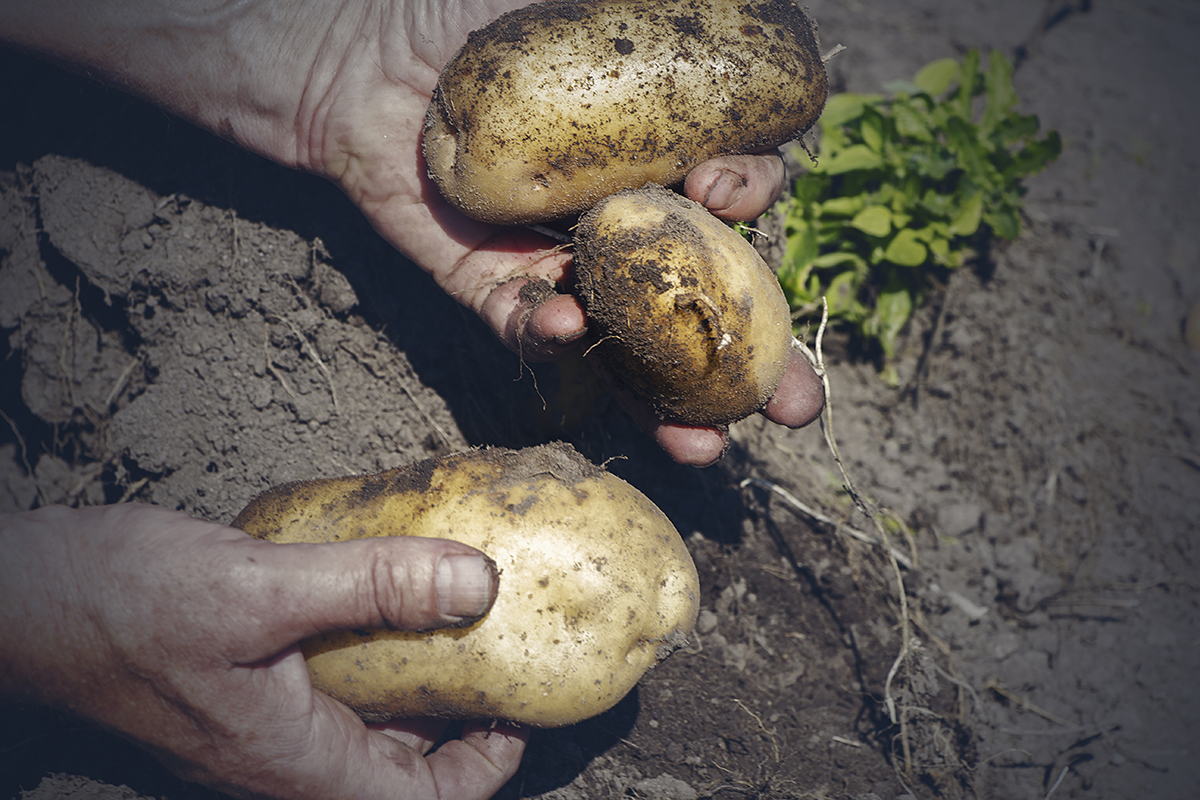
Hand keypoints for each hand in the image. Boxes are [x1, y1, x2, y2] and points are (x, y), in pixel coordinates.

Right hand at [0, 505, 526, 799]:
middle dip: (462, 711)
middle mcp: (286, 753)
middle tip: (500, 642)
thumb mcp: (259, 589)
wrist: (20, 599)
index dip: (485, 764)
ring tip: (457, 603)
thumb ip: (373, 585)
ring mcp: (264, 718)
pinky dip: (369, 636)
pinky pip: (332, 672)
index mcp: (295, 762)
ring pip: (369, 712)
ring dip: (418, 668)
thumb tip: (480, 580)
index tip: (520, 704)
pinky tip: (380, 581)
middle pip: (403, 760)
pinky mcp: (248, 679)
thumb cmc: (116, 608)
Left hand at [299, 2, 824, 464]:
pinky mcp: (494, 286)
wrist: (359, 53)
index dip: (749, 200)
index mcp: (658, 154)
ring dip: (670, 402)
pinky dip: (550, 333)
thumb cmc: (470, 13)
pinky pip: (529, 325)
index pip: (732, 195)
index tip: (728, 190)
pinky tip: (567, 322)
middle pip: (704, 302)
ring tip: (704, 444)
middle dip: (756, 362)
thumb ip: (650, 15)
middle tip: (796, 405)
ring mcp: (561, 261)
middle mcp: (622, 222)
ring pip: (630, 345)